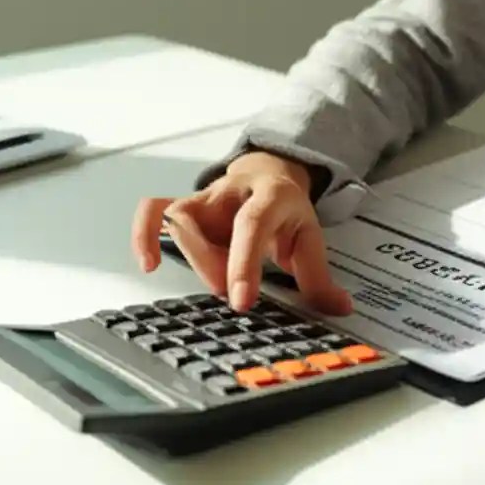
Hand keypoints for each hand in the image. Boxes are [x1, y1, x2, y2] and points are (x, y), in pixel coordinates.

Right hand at [131, 151, 352, 314]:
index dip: (243, 262)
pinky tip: (150, 265)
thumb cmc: (286, 211)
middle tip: (230, 294)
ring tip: (215, 280)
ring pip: (177, 218)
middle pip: (204, 219)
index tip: (240, 301)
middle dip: (212, 263)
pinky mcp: (185, 208)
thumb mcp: (309, 238)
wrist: (269, 175)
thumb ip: (319, 276)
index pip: (251, 223)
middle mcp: (231, 192)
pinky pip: (152, 212)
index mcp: (271, 195)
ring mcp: (204, 199)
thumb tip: (340, 308)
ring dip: (191, 257)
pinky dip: (144, 236)